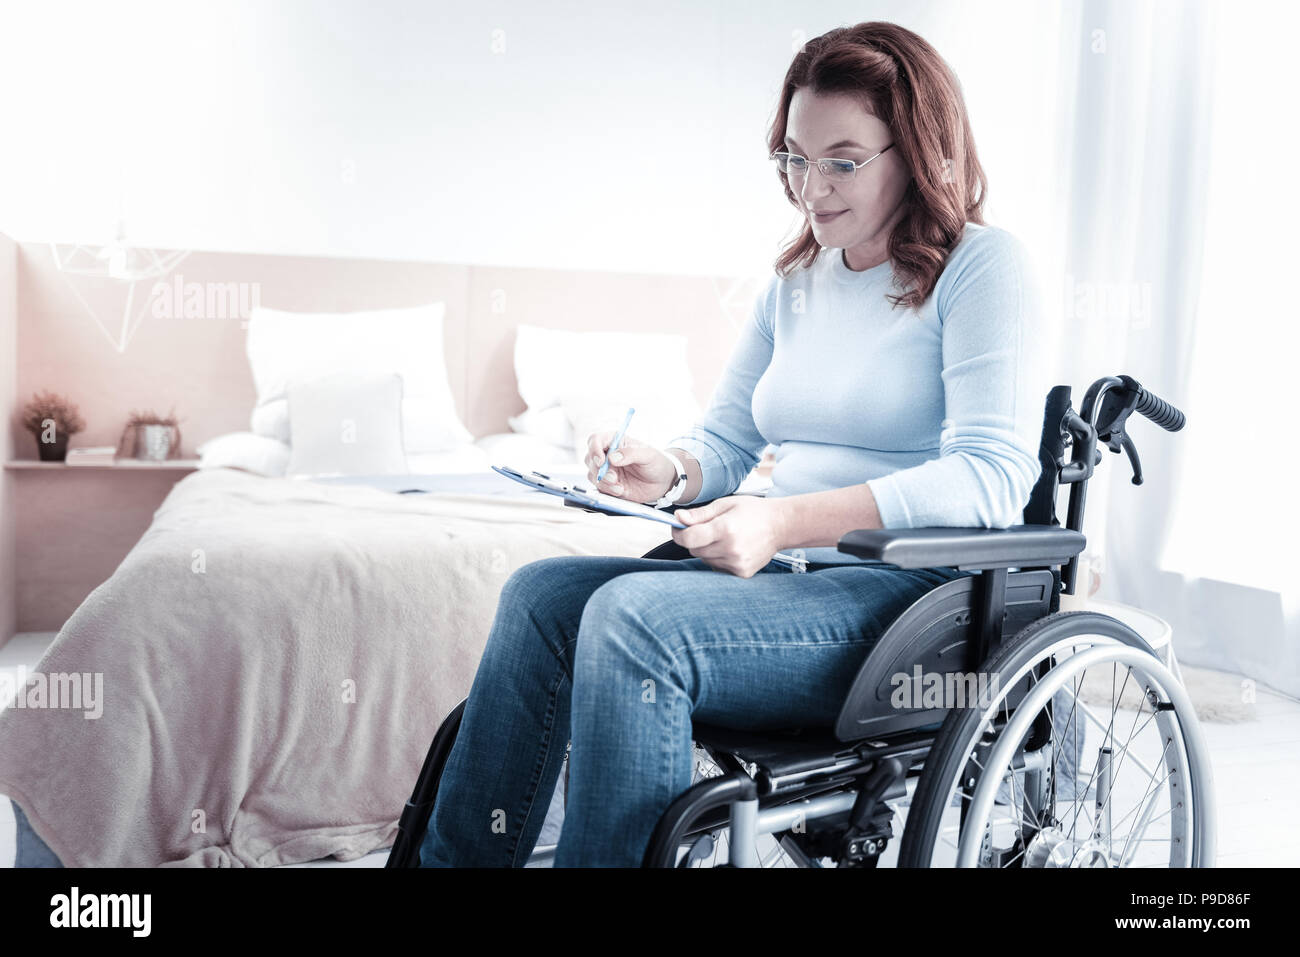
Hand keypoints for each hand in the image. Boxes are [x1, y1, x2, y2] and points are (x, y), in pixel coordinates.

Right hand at [583, 432, 675, 502]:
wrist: (662, 482)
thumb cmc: (656, 463)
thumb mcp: (648, 454)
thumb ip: (631, 453)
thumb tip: (612, 457)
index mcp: (615, 442)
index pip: (596, 440)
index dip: (594, 449)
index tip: (601, 460)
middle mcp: (608, 455)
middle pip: (590, 458)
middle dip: (599, 469)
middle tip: (613, 477)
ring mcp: (607, 470)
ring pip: (592, 474)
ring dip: (603, 482)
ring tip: (619, 486)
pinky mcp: (608, 484)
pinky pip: (599, 487)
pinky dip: (607, 490)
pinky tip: (620, 490)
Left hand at [670, 496, 788, 577]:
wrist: (781, 525)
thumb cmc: (753, 511)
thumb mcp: (725, 504)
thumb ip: (700, 514)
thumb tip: (678, 519)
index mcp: (726, 528)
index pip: (689, 538)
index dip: (679, 534)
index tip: (678, 529)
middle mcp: (731, 549)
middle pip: (695, 550)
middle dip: (694, 540)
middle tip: (707, 529)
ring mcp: (738, 563)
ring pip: (705, 560)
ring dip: (707, 550)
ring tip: (724, 537)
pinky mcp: (742, 573)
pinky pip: (717, 568)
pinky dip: (718, 559)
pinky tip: (731, 548)